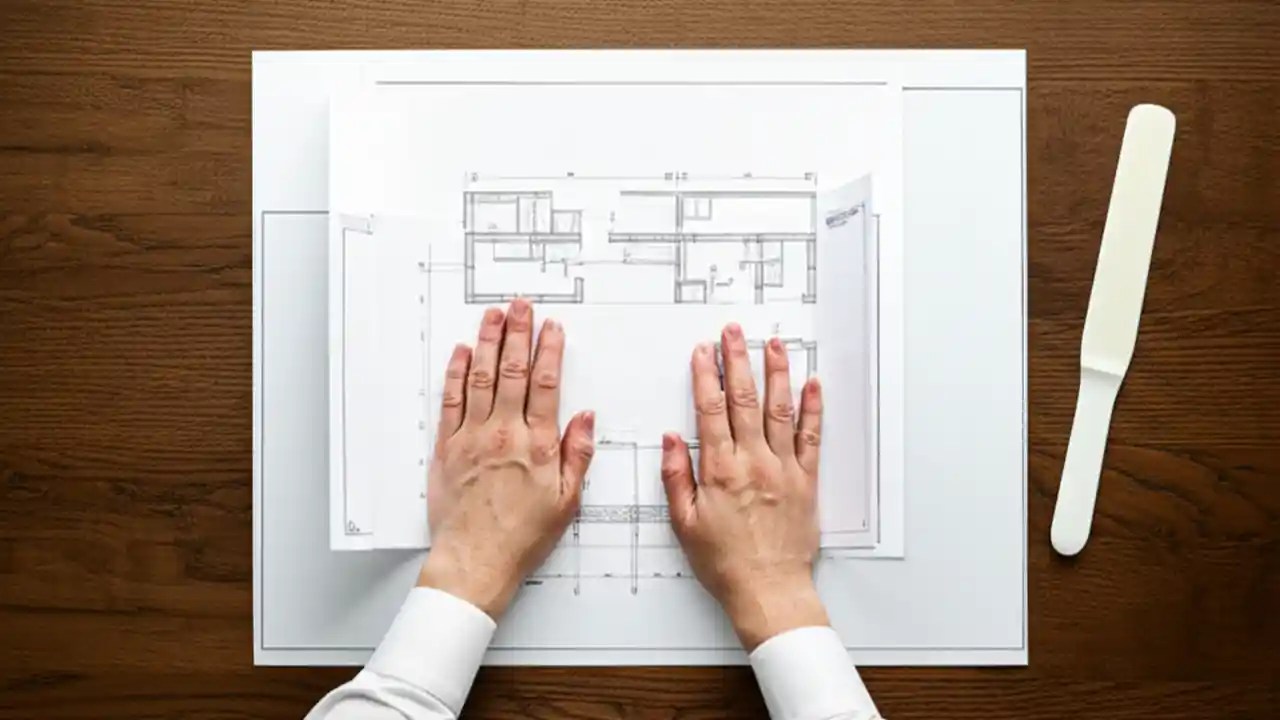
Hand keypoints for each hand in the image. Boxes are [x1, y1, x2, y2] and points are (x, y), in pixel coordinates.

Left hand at [419, 298, 594, 618]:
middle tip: (520, 306)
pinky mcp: (446, 448)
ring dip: (486, 341)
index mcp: (537, 445)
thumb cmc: (521, 537)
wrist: (475, 561)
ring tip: (492, 316)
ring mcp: (472, 437)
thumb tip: (585, 418)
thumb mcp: (567, 501)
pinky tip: (461, 353)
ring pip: (479, 377)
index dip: (548, 351)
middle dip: (517, 333)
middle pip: (511, 370)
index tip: (551, 328)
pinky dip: (456, 372)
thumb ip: (577, 454)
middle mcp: (503, 433)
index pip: (545, 384)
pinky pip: (450, 400)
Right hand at [660, 323, 827, 650]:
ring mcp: (783, 469)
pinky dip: (813, 408)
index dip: (706, 376)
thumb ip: (676, 477)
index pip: (710, 410)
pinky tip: (812, 385)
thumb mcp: (684, 523)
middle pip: (744, 400)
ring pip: (779, 409)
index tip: (703, 352)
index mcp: (720, 471)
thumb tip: (671, 441)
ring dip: (776, 373)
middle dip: (739, 361)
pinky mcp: (805, 481)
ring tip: (773, 344)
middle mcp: (753, 462)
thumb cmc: (725, 562)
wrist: (768, 589)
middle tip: (735, 332)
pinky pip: (811, 437)